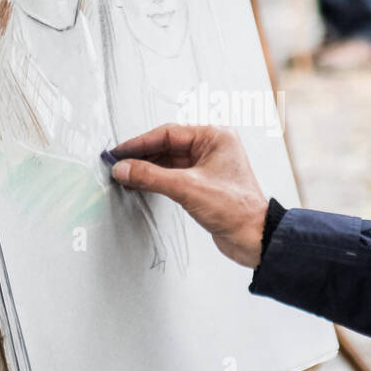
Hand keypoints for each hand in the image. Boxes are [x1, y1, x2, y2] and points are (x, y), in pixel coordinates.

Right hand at [109, 124, 267, 268]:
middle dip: (142, 155)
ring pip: (169, 161)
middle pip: (167, 146)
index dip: (140, 142)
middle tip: (118, 163)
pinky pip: (174, 175)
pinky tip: (140, 183)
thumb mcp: (187, 188)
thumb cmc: (235, 209)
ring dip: (148, 168)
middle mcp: (212, 147)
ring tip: (124, 175)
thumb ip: (151, 176)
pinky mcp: (203, 184)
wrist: (252, 237)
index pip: (169, 133)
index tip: (120, 152)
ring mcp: (208, 166)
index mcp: (215, 137)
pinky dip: (156, 179)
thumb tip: (124, 169)